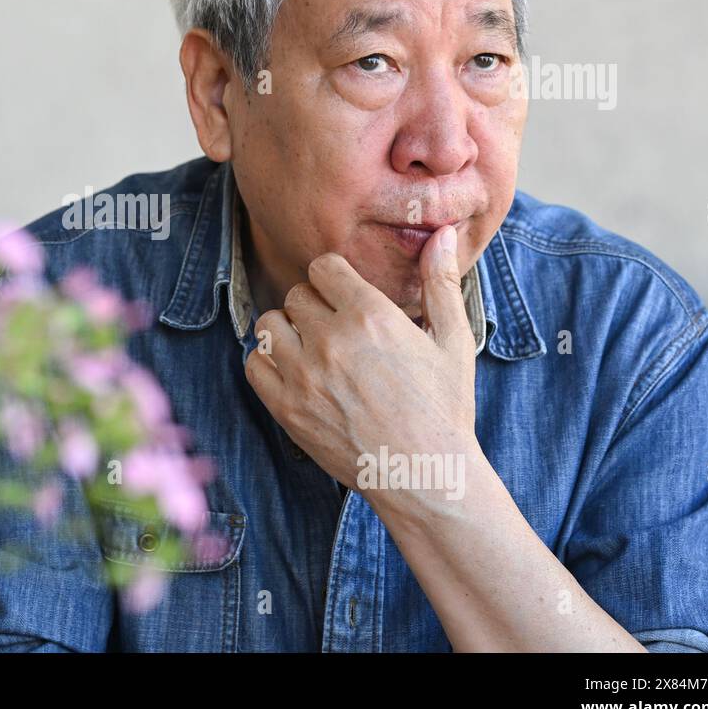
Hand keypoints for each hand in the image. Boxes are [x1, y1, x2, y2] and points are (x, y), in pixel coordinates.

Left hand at [244, 225, 478, 503]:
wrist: (425, 475)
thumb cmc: (444, 407)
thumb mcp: (454, 339)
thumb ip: (441, 282)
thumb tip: (442, 233)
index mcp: (370, 316)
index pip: (323, 267)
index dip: (335, 279)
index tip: (346, 296)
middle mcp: (331, 340)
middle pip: (297, 294)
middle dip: (316, 305)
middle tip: (338, 329)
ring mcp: (304, 375)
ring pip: (269, 323)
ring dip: (288, 330)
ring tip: (314, 348)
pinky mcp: (286, 408)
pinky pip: (254, 363)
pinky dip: (268, 362)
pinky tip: (295, 372)